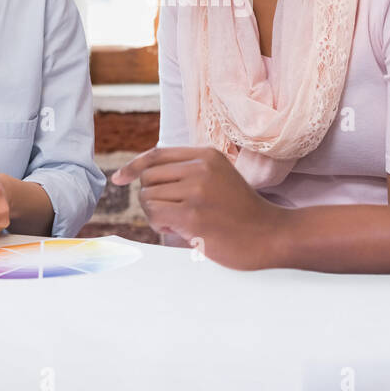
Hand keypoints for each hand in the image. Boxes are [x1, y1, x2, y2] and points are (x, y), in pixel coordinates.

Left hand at [110, 147, 290, 269]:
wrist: (271, 235)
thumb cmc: (242, 213)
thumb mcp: (219, 178)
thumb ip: (188, 172)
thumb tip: (143, 176)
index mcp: (206, 155)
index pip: (157, 154)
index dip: (133, 166)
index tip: (118, 178)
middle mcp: (200, 167)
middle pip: (148, 177)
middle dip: (152, 198)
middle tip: (174, 215)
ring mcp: (197, 190)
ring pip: (148, 198)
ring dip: (156, 215)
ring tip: (182, 224)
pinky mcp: (193, 214)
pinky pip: (155, 215)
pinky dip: (160, 226)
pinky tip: (181, 232)